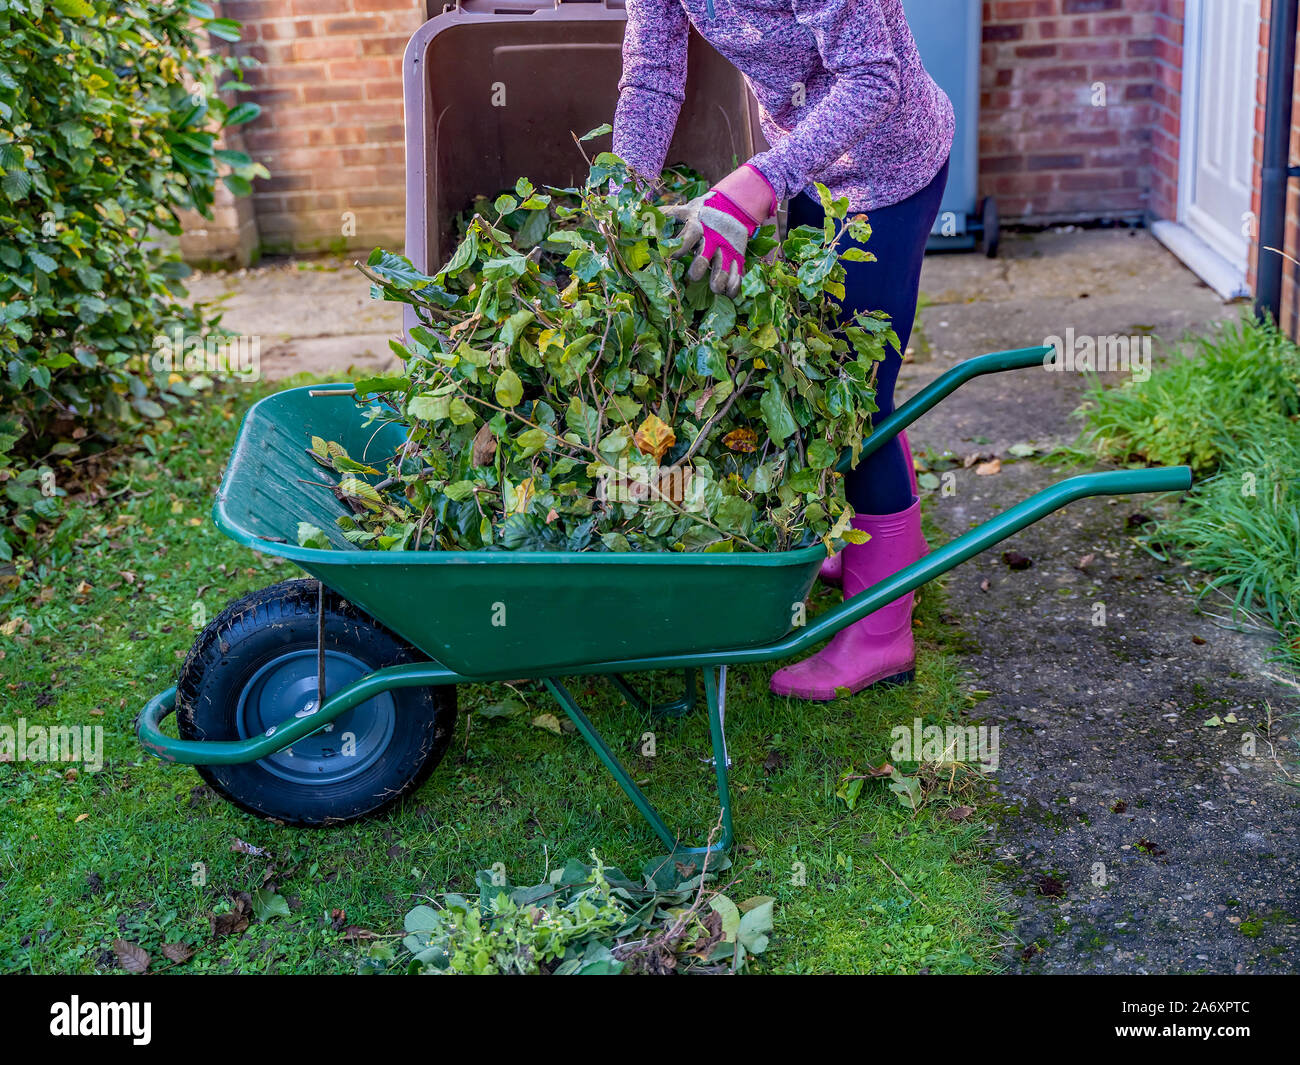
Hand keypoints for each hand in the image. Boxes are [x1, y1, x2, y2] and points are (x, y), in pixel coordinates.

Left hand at [664, 163, 774, 296]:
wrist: (732, 205)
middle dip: (699, 267)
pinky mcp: (737, 256)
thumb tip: (641, 217)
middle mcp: (712, 238)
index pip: (687, 238)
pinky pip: (738, 273)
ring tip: (716, 289)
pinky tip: (729, 294)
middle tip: (694, 276)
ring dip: (720, 279)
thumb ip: (665, 216)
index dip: (679, 248)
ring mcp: (726, 248)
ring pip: (724, 267)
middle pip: (705, 255)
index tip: (672, 257)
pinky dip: (735, 284)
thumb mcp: (684, 210)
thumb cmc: (702, 212)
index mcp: (697, 227)